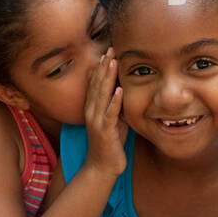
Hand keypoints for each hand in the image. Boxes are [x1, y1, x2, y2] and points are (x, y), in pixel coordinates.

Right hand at [83, 47, 125, 178]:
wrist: (102, 167)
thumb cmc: (111, 143)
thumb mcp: (115, 119)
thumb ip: (117, 104)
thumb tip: (125, 89)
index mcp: (93, 108)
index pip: (96, 83)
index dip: (101, 68)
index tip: (108, 52)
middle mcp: (92, 112)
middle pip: (97, 85)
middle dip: (104, 67)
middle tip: (110, 49)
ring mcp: (97, 121)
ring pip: (102, 96)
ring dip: (107, 78)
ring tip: (112, 62)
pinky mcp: (104, 132)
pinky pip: (110, 114)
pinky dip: (114, 102)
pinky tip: (118, 90)